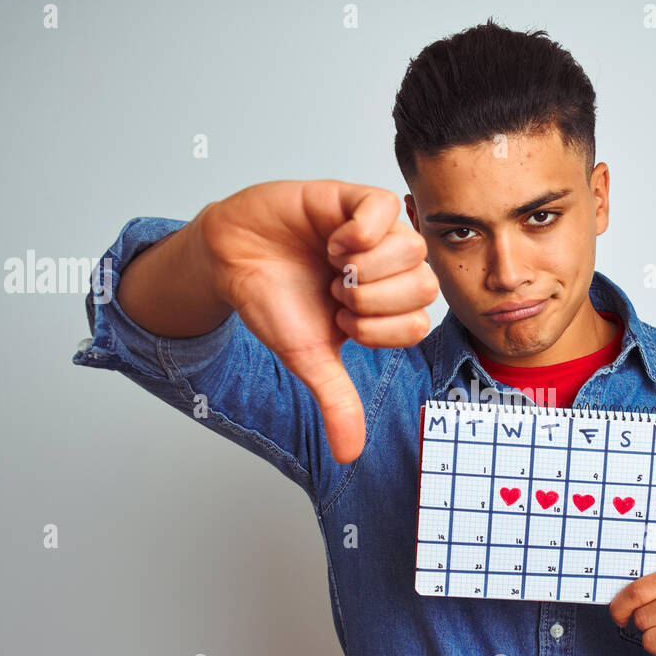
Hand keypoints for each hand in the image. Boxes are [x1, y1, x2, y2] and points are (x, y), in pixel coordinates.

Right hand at [194, 179, 439, 463]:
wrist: (230, 259)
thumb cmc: (274, 303)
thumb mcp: (308, 358)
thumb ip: (336, 402)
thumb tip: (349, 456)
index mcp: (388, 305)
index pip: (420, 322)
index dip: (380, 330)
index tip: (341, 324)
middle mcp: (389, 268)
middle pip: (426, 285)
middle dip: (374, 301)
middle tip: (335, 294)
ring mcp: (375, 232)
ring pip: (412, 247)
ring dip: (367, 267)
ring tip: (332, 266)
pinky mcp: (352, 199)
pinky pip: (386, 204)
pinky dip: (363, 229)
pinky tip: (334, 239)